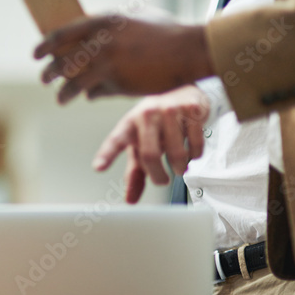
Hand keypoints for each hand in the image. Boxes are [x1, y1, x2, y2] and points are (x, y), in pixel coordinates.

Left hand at [33, 15, 213, 103]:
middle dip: (49, 72)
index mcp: (103, 21)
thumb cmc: (164, 31)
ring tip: (60, 97)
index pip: (61, 35)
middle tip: (44, 78)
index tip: (35, 54)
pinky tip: (89, 95)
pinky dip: (90, 95)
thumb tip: (86, 27)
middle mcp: (101, 43)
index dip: (44, 46)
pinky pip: (95, 93)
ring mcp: (109, 65)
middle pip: (62, 62)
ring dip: (64, 92)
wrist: (189, 51)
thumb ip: (109, 23)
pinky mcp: (118, 85)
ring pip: (73, 83)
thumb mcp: (134, 16)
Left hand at [92, 85, 209, 202]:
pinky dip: (194, 156)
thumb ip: (135, 172)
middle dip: (158, 175)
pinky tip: (191, 153)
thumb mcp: (141, 144)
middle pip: (150, 155)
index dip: (107, 154)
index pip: (116, 140)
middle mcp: (147, 114)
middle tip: (162, 181)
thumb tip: (130, 199)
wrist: (185, 95)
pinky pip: (195, 146)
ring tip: (178, 166)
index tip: (98, 167)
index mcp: (130, 123)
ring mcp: (170, 110)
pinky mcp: (192, 111)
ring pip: (176, 154)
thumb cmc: (157, 124)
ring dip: (179, 168)